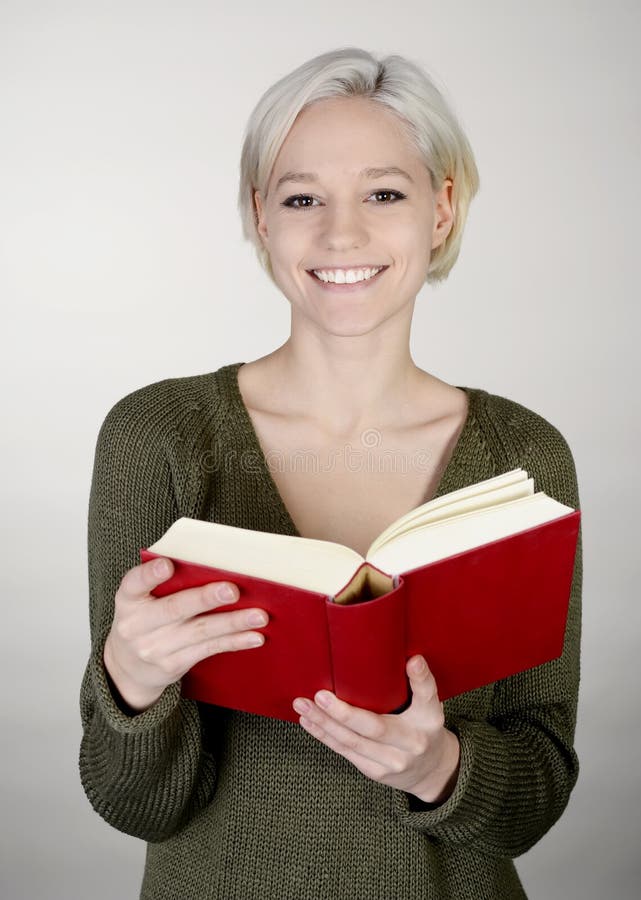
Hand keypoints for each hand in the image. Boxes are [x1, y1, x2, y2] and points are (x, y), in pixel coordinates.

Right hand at [103, 557, 268, 712]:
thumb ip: (165, 583)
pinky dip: (234, 642)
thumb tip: (214, 566)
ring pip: (199, 631)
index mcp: (128, 599)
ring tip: (259, 615)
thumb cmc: (144, 619)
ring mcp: (155, 648)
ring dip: (233, 622)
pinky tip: (254, 636)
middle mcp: (137, 625)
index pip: (134, 583)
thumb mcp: (141, 599)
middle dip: (206, 598)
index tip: (168, 565)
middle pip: (175, 608)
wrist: (128, 667)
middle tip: (233, 590)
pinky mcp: (174, 664)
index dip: (150, 574)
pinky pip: (209, 649)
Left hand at [292, 655, 459, 803]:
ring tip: (302, 704)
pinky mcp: (374, 771)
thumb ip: (419, 683)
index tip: (413, 661)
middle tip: (320, 695)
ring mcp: (391, 761)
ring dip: (323, 723)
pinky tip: (308, 721)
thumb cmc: (424, 727)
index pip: (427, 695)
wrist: (432, 771)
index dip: (420, 679)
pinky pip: (345, 751)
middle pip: (375, 727)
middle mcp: (412, 743)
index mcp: (429, 718)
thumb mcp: (429, 705)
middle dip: (343, 713)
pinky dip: (324, 735)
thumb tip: (410, 656)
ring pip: (352, 741)